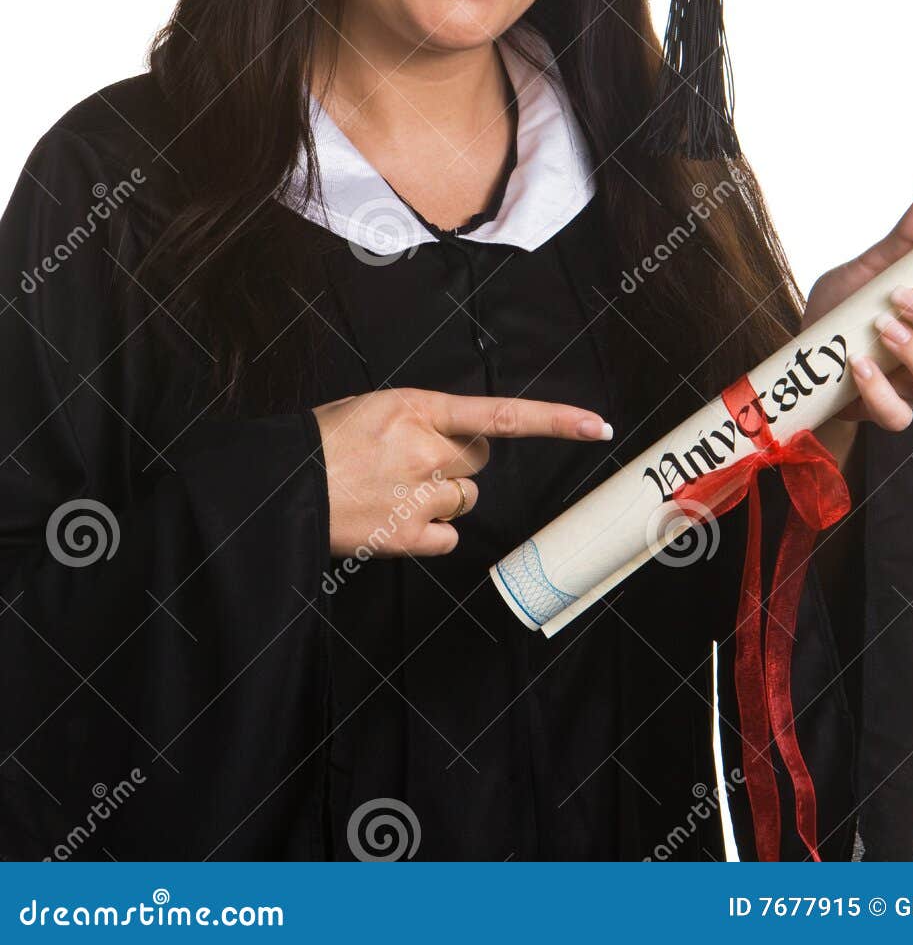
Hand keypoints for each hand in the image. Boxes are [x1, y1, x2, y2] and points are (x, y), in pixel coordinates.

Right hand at [311, 387, 611, 557]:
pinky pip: (448, 537)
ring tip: (392, 491)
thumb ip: (420, 418)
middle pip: (479, 460)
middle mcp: (425, 448)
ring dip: (440, 497)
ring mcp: (418, 495)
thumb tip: (454, 437)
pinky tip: (395, 520)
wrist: (281, 484)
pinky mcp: (407, 536)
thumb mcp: (372, 407)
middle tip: (413, 463)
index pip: (502, 413)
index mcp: (417, 407)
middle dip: (456, 462)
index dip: (555, 421)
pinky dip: (428, 533)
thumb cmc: (321, 442)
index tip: (598, 427)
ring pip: (465, 498)